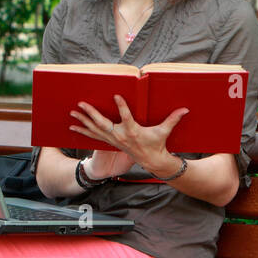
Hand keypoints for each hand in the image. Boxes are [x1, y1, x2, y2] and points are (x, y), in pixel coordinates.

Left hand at [69, 95, 188, 178]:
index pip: (126, 117)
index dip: (121, 106)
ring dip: (83, 122)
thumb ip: (172, 119)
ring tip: (72, 113)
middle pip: (103, 124)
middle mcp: (120, 136)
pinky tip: (73, 127)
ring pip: (95, 130)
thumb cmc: (156, 144)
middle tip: (81, 104)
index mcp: (132, 131)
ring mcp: (113, 140)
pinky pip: (94, 136)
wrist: (151, 161)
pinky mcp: (110, 142)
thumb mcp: (163, 131)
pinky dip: (83, 131)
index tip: (116, 96)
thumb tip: (185, 109)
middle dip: (91, 114)